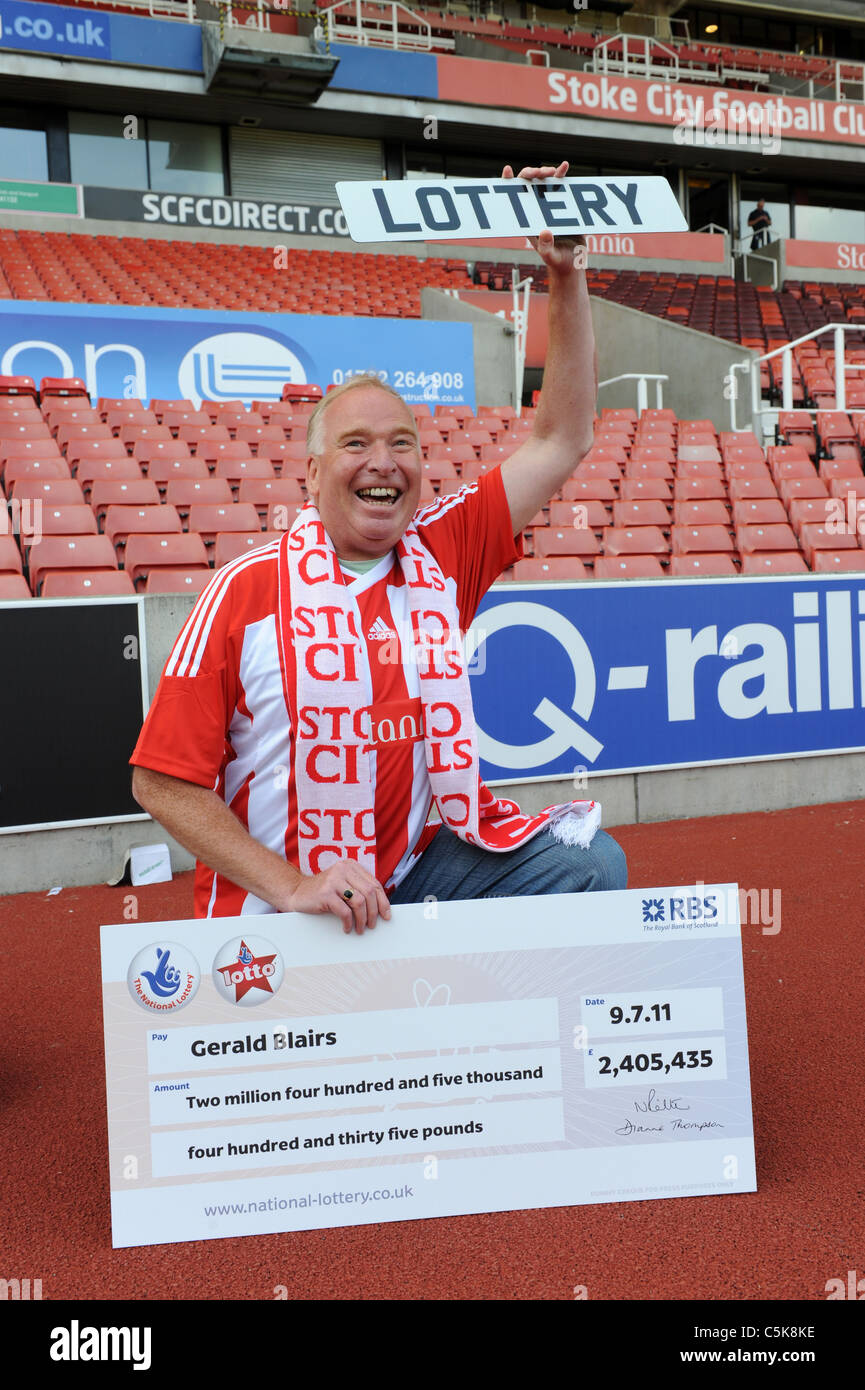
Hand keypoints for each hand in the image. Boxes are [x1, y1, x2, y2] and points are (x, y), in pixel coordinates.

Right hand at [284, 862, 391, 934]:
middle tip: (372, 925)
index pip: (374, 883)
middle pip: (370, 893)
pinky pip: (345, 911)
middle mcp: (343, 869)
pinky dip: (349, 923)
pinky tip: (347, 928)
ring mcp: (333, 880)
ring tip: (360, 928)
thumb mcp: (342, 884)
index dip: (383, 901)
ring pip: (359, 902)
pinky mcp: (325, 893)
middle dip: (374, 912)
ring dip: (362, 919)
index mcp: (350, 865)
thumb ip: (358, 889)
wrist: (297, 893)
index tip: (386, 915)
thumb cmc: (323, 892)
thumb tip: (380, 907)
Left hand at [501, 160, 585, 274]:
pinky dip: (562, 175)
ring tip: (552, 172)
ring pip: (543, 182)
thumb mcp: (551, 256)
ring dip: (545, 173)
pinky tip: (565, 166)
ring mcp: (550, 205)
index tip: (507, 170)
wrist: (573, 263)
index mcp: (528, 221)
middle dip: (531, 174)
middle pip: (528, 185)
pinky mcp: (564, 204)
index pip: (514, 199)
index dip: (508, 183)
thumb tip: (545, 231)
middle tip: (539, 173)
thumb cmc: (558, 261)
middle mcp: (536, 210)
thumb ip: (546, 246)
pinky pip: (561, 186)